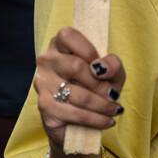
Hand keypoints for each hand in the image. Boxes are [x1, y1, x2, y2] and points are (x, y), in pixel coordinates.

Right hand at [34, 27, 125, 149]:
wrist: (79, 120)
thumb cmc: (95, 85)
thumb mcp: (111, 71)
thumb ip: (112, 64)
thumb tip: (102, 68)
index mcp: (59, 44)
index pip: (68, 36)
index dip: (89, 51)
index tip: (102, 68)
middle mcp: (47, 61)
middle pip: (75, 66)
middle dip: (100, 84)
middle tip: (112, 94)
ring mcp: (43, 84)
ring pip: (78, 94)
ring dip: (102, 105)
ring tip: (114, 109)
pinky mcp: (45, 107)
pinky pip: (75, 113)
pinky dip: (95, 119)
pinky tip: (106, 121)